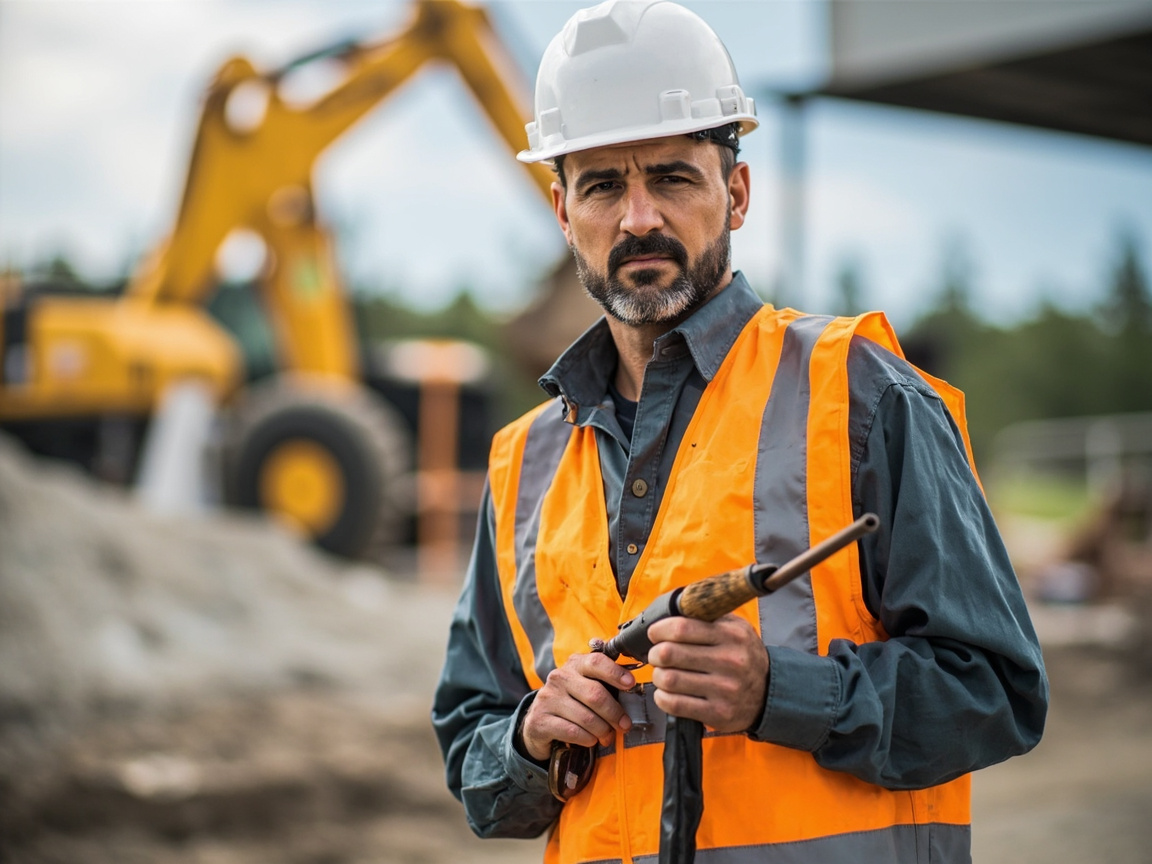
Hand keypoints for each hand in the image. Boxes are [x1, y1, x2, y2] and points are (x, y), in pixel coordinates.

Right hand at [520, 652, 635, 761]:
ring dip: (602, 730)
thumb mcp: (586, 686)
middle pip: (595, 694)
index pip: (596, 662)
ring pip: (586, 718)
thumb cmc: (573, 702)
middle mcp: (559, 677)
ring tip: (607, 736)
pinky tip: (590, 740)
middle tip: (624, 725)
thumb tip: (633, 689)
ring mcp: (548, 698)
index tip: (630, 684)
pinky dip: (588, 739)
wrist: (539, 722)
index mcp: (575, 665)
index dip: (615, 673)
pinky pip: (573, 732)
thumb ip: (605, 683)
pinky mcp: (540, 720)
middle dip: (614, 713)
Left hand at [647, 614, 768, 732]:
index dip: (660, 630)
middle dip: (655, 654)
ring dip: (658, 676)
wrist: (769, 693)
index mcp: (731, 635)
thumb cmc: (743, 656)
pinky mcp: (718, 713)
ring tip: (663, 673)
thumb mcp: (735, 628)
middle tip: (657, 655)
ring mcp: (724, 690)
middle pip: (669, 653)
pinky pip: (674, 704)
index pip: (682, 628)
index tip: (655, 634)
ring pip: (668, 679)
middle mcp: (729, 661)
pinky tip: (667, 693)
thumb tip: (672, 611)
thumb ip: (708, 617)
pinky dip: (662, 697)